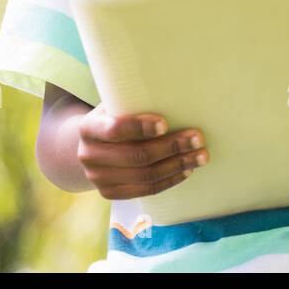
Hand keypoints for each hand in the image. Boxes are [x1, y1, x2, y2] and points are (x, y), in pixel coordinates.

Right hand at [75, 104, 208, 200]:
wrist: (92, 146)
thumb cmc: (114, 117)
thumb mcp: (115, 104)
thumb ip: (134, 102)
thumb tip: (176, 94)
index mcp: (88, 128)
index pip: (115, 129)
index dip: (140, 127)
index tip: (165, 123)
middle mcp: (88, 155)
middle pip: (136, 155)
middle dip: (172, 147)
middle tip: (198, 138)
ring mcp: (98, 178)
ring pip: (145, 175)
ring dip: (177, 165)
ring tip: (200, 156)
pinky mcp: (110, 193)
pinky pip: (145, 190)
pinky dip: (169, 180)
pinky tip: (186, 170)